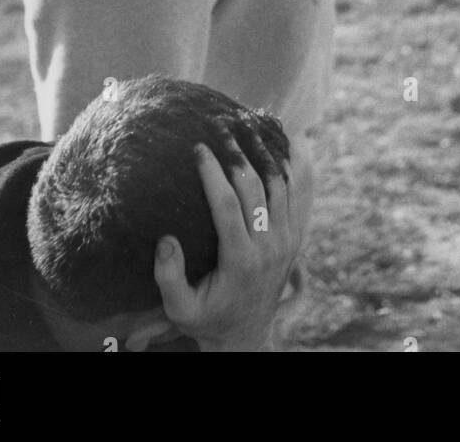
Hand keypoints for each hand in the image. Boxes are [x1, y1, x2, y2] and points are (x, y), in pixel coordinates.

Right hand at [153, 141, 302, 352]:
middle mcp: (269, 247)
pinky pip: (293, 191)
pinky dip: (283, 163)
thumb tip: (165, 240)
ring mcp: (286, 240)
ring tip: (244, 124)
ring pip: (279, 184)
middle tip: (219, 125)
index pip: (228, 206)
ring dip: (262, 152)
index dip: (213, 173)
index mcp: (240, 261)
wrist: (247, 335)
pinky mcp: (294, 235)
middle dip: (237, 152)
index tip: (198, 147)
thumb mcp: (180, 308)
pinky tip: (271, 141)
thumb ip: (169, 277)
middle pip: (255, 187)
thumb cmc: (207, 318)